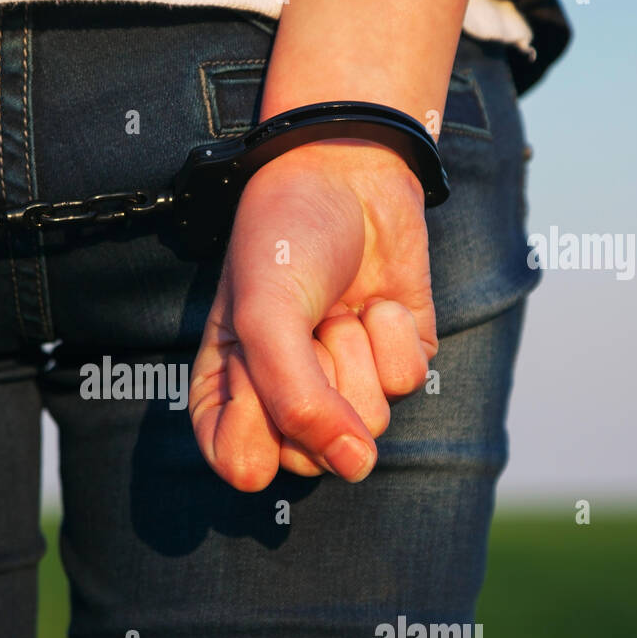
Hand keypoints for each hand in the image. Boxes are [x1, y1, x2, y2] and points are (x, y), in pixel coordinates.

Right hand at [189, 140, 437, 490]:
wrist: (350, 168)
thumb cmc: (284, 236)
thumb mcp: (266, 316)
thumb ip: (297, 404)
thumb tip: (358, 469)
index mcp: (230, 393)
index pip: (244, 464)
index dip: (258, 427)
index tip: (256, 371)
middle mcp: (286, 400)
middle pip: (313, 455)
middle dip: (315, 380)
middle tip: (302, 324)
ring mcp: (345, 385)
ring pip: (369, 424)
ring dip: (356, 352)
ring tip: (336, 306)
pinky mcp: (395, 363)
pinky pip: (406, 381)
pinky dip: (391, 334)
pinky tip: (372, 300)